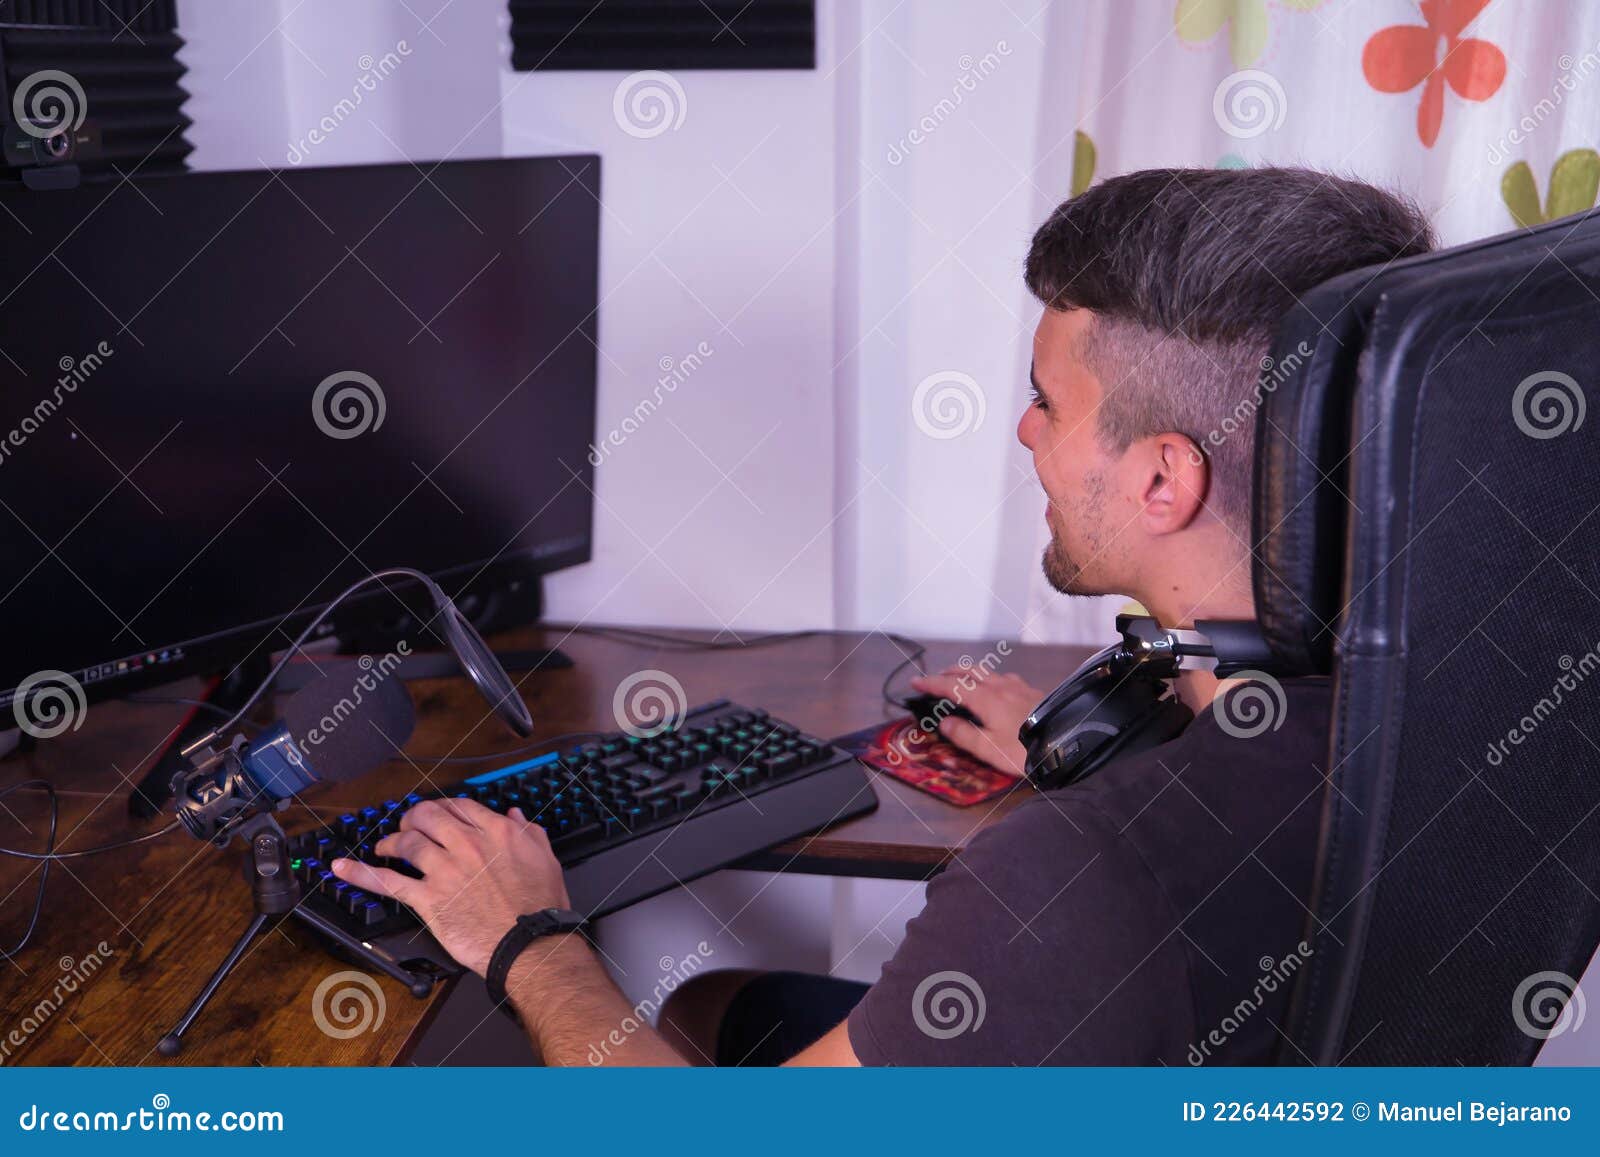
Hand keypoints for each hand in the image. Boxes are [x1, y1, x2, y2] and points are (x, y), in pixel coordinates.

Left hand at [330, 797, 569, 976]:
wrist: (528, 943)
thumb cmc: (539, 906)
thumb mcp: (544, 858)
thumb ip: (528, 831)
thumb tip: (515, 815)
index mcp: (496, 832)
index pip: (458, 806)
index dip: (442, 808)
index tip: (437, 815)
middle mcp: (466, 845)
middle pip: (427, 816)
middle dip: (412, 817)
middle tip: (407, 824)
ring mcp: (444, 870)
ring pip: (406, 842)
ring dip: (391, 842)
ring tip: (384, 847)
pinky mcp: (427, 898)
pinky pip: (387, 881)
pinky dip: (360, 873)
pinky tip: (342, 868)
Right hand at [908, 668, 1046, 777]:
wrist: (1067, 744)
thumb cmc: (1025, 750)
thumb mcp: (989, 749)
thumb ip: (964, 735)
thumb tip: (944, 722)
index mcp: (986, 699)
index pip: (952, 686)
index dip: (931, 683)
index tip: (915, 682)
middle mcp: (1001, 686)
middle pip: (969, 671)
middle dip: (949, 672)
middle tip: (935, 679)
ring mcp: (1018, 686)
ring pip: (988, 671)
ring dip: (969, 672)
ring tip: (961, 680)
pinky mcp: (1031, 691)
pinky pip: (1003, 677)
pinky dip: (989, 677)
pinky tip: (994, 687)